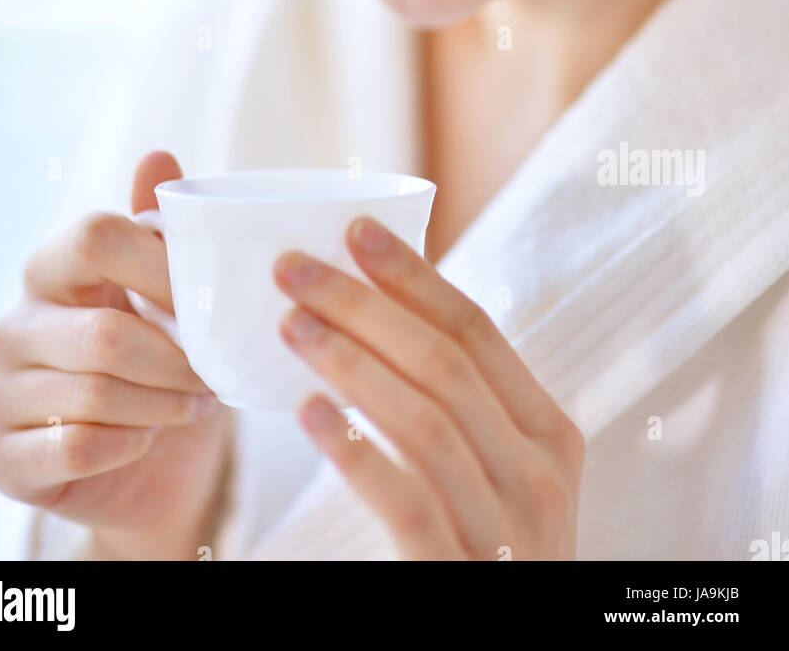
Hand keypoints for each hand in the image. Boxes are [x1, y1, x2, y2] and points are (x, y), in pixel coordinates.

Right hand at [0, 152, 232, 560]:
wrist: (144, 463)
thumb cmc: (157, 363)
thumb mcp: (165, 294)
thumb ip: (158, 229)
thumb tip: (157, 154)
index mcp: (49, 270)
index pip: (96, 237)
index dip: (164, 268)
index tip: (209, 303)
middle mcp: (12, 326)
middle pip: (104, 333)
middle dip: (178, 361)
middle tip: (215, 375)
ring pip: (96, 396)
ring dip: (163, 406)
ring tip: (195, 405)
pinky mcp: (0, 458)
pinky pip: (76, 449)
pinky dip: (129, 445)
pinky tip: (147, 439)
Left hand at [274, 218, 583, 560]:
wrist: (512, 642)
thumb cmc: (487, 544)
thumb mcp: (499, 468)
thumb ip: (458, 401)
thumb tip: (378, 304)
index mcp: (550, 431)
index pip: (477, 331)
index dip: (413, 275)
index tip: (354, 228)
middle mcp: (541, 474)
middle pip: (445, 364)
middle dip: (364, 304)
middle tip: (293, 266)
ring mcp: (509, 530)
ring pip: (424, 421)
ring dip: (350, 362)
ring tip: (288, 325)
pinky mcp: (461, 576)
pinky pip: (406, 501)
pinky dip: (355, 450)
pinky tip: (306, 414)